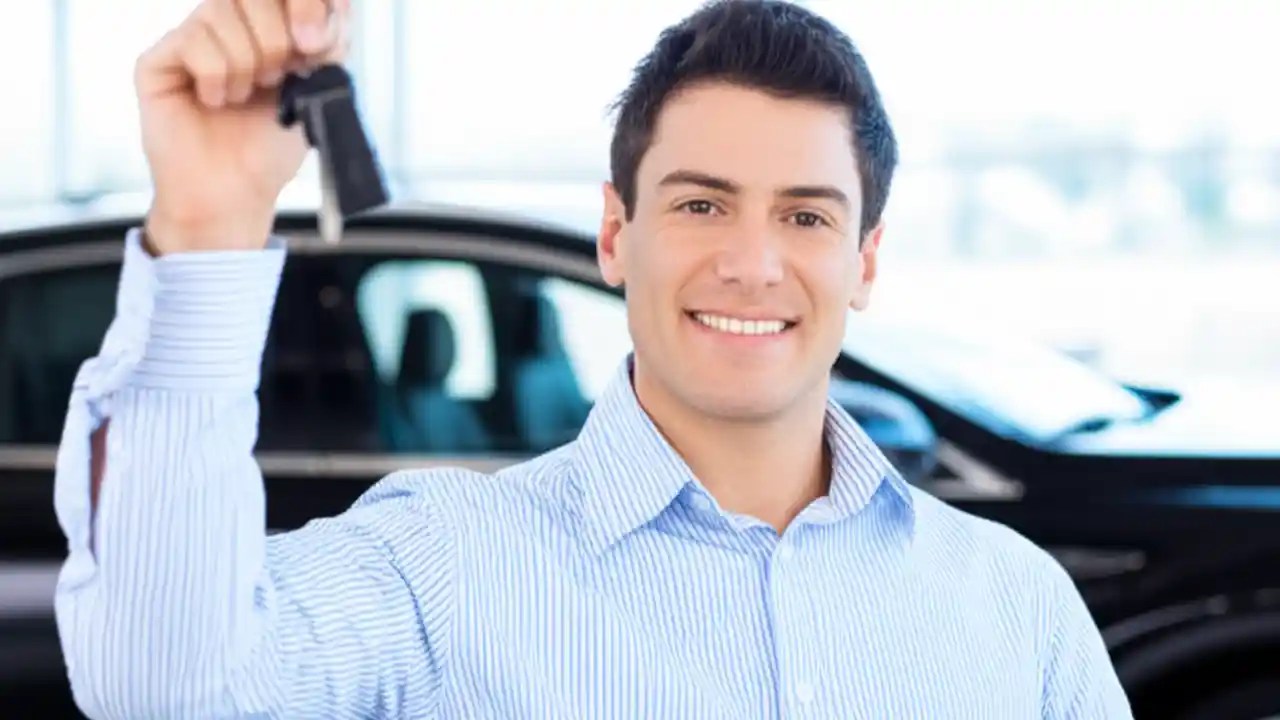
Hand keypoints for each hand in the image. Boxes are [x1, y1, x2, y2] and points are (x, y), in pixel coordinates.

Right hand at [135, 0, 350, 253]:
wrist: (235, 192)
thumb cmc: (270, 145)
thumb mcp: (318, 88)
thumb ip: (328, 41)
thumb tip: (332, 6)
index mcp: (270, 24)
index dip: (306, 5)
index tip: (314, 44)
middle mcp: (229, 23)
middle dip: (277, 37)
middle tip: (277, 79)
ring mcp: (192, 35)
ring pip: (221, 9)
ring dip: (246, 62)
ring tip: (244, 95)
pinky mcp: (159, 58)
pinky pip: (195, 40)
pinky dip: (216, 77)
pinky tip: (215, 101)